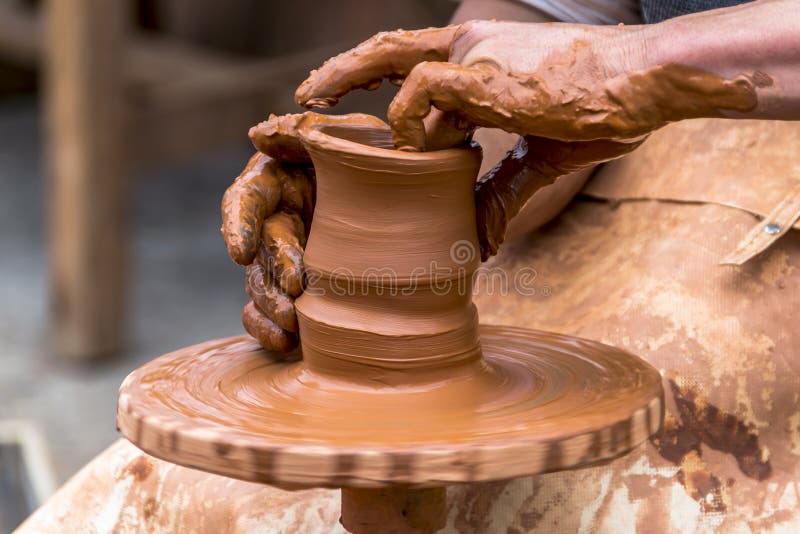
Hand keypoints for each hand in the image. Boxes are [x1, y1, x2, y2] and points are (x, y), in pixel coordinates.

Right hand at [221, 113, 386, 351]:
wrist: (415, 195)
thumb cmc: (382, 157)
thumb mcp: (355, 136)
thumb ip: (309, 132)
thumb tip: (258, 135)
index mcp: (280, 179)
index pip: (246, 198)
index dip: (238, 223)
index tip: (241, 251)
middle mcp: (276, 217)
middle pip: (259, 248)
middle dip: (272, 272)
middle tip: (294, 292)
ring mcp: (284, 254)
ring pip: (262, 282)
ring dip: (273, 304)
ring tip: (293, 324)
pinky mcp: (294, 285)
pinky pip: (269, 310)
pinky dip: (270, 328)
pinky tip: (286, 343)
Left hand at [295, 21, 674, 257]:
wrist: (643, 84)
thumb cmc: (598, 112)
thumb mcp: (539, 160)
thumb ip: (499, 194)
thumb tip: (479, 244)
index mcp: (482, 61)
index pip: (414, 61)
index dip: (376, 76)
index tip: (345, 99)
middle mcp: (470, 46)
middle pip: (389, 49)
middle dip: (341, 72)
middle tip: (304, 98)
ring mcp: (473, 55)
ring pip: (397, 69)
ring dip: (364, 104)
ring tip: (324, 121)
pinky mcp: (481, 72)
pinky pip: (420, 94)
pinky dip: (410, 126)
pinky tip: (418, 153)